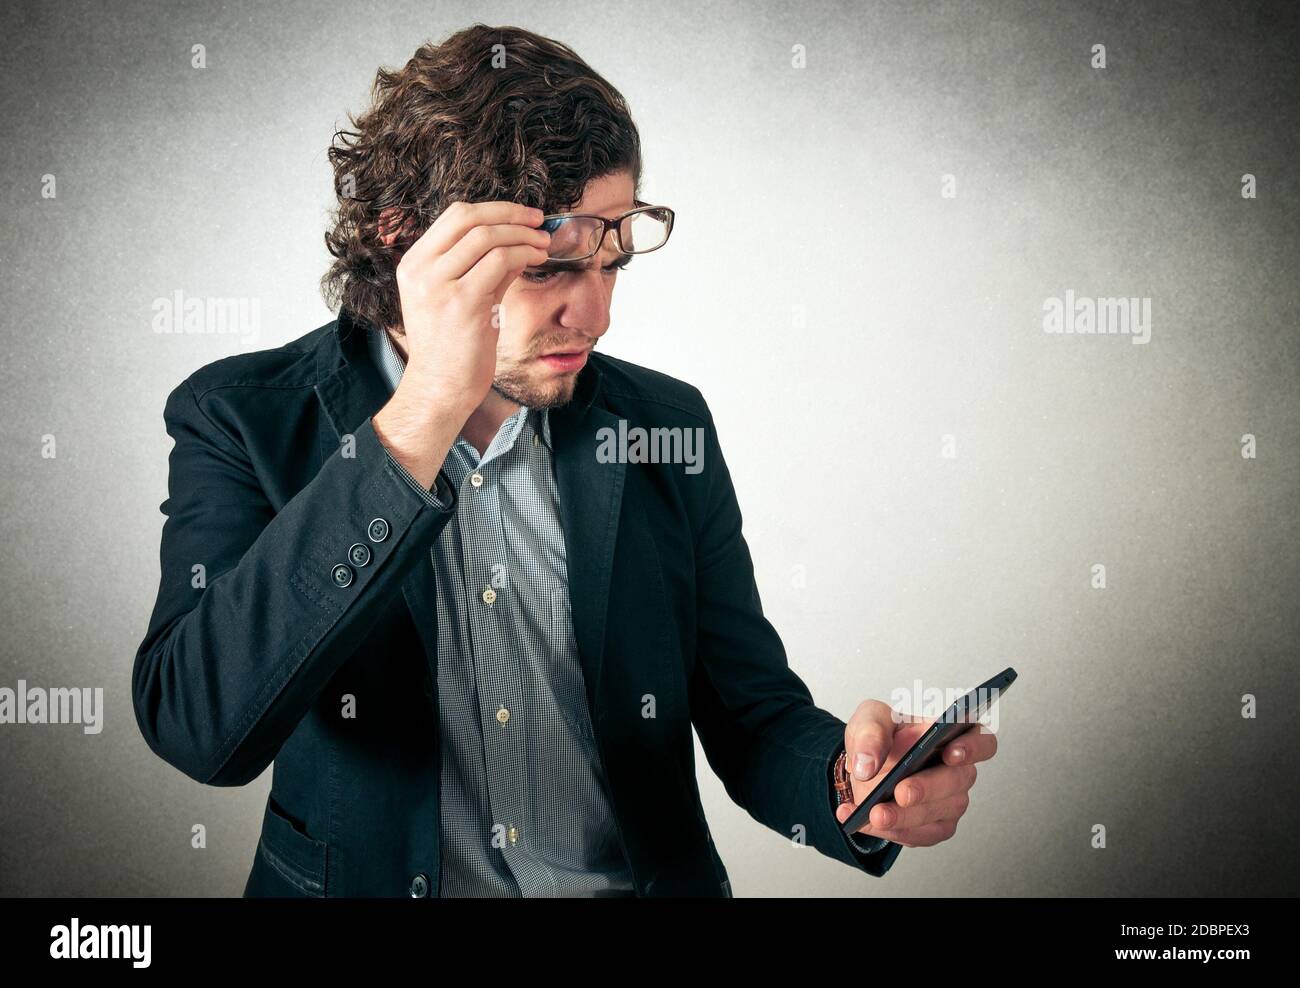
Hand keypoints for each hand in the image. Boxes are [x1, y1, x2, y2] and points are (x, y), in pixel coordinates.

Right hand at [387, 199, 551, 413]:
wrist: (440, 389)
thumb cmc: (452, 347)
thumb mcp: (460, 298)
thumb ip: (483, 268)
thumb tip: (517, 241)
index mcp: (414, 264)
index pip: (454, 216)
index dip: (494, 209)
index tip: (522, 215)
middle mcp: (421, 269)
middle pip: (469, 217)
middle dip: (510, 213)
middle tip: (538, 220)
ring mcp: (439, 284)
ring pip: (487, 236)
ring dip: (522, 234)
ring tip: (543, 243)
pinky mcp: (463, 302)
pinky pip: (500, 261)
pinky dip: (523, 254)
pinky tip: (537, 259)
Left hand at [834, 699, 997, 847]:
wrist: (864, 768)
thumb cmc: (879, 736)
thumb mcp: (868, 720)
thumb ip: (870, 734)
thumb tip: (867, 765)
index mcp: (949, 735)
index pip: (981, 740)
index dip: (973, 747)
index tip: (951, 753)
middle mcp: (957, 769)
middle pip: (957, 780)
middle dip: (927, 788)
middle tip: (901, 792)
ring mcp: (950, 800)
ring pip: (938, 813)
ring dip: (905, 816)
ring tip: (874, 814)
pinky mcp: (936, 826)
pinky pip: (921, 834)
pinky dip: (892, 830)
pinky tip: (865, 822)